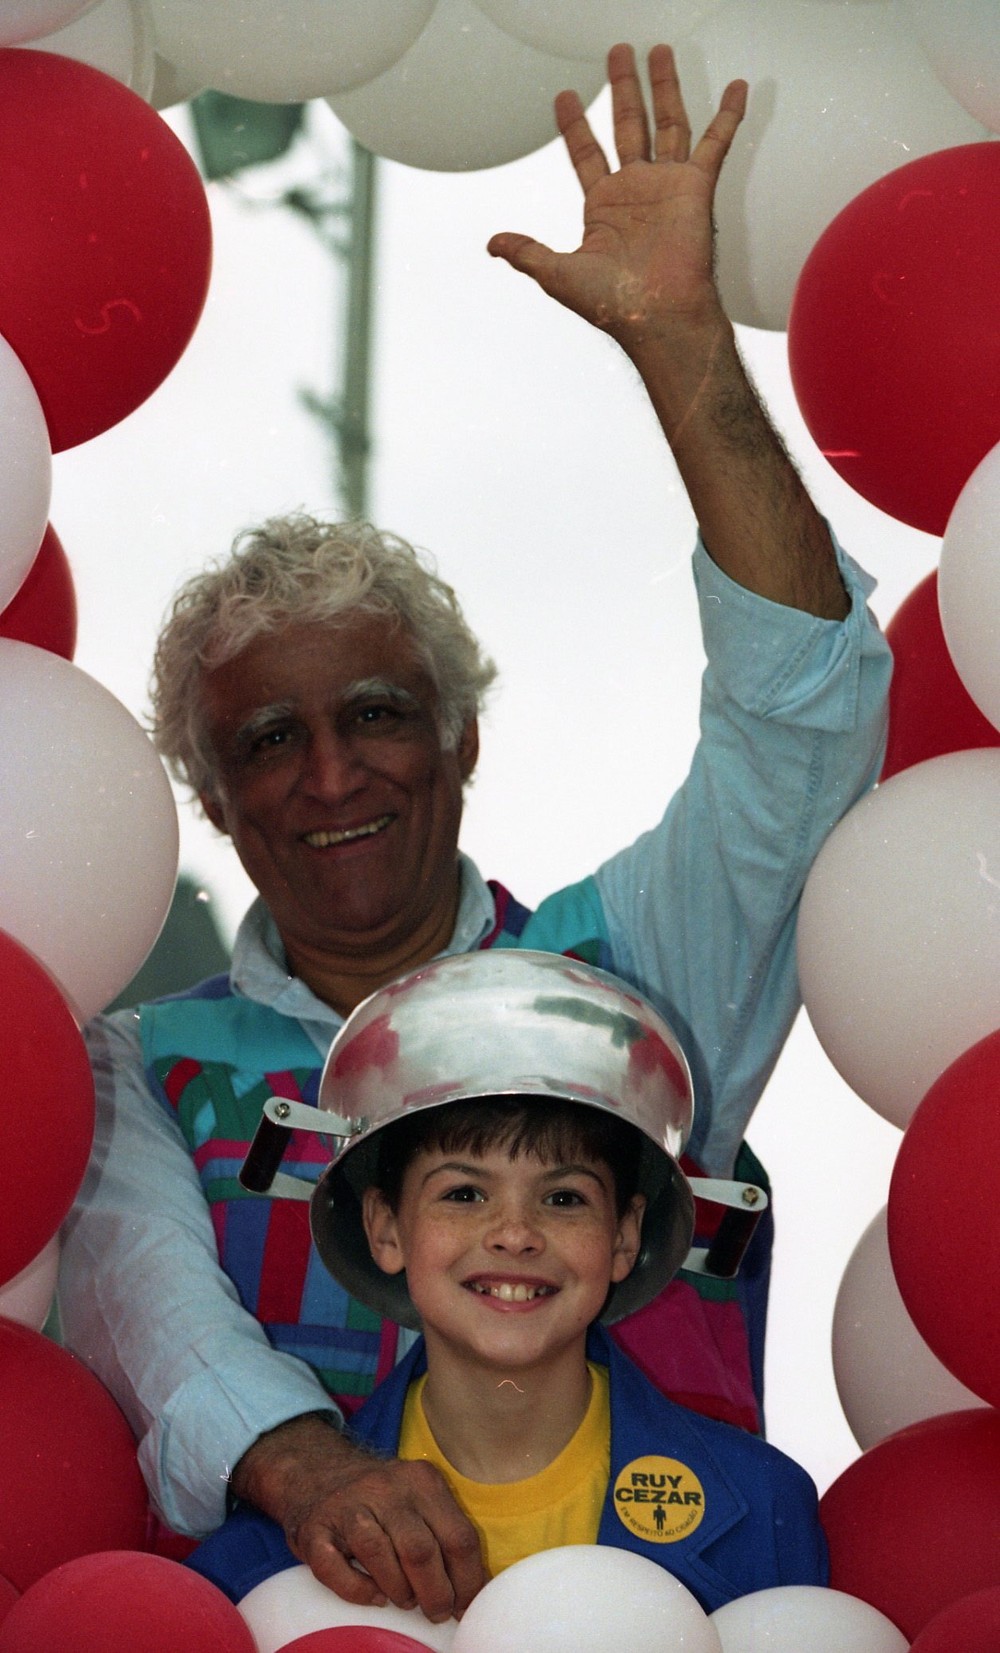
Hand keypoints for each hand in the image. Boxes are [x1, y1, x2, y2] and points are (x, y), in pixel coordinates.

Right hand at [231, 1414, 486, 1621]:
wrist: (319, 1471)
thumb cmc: (382, 1498)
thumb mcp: (419, 1496)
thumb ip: (445, 1531)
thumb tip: (471, 1590)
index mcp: (421, 1481)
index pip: (458, 1537)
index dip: (468, 1581)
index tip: (466, 1605)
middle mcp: (384, 1488)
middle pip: (420, 1550)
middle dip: (436, 1593)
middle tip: (437, 1612)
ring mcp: (346, 1507)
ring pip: (379, 1555)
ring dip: (399, 1591)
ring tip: (406, 1601)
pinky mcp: (314, 1529)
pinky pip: (333, 1568)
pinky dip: (357, 1590)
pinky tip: (374, 1596)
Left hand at [487, 43, 746, 348]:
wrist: (657, 317)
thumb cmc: (614, 305)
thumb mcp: (556, 274)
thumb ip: (527, 252)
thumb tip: (494, 244)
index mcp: (604, 207)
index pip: (586, 153)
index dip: (575, 125)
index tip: (566, 97)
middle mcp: (636, 192)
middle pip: (628, 125)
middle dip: (622, 88)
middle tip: (618, 55)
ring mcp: (667, 187)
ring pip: (666, 122)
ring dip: (663, 87)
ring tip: (660, 53)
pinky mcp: (696, 189)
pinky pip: (715, 143)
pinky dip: (727, 116)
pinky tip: (735, 89)